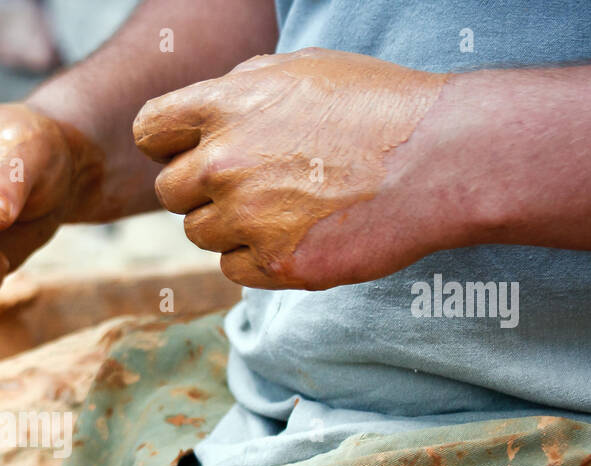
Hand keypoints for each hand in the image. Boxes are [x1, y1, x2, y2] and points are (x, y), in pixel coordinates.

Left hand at [133, 49, 448, 289]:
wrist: (441, 159)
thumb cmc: (378, 107)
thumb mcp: (302, 70)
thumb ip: (239, 90)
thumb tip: (200, 114)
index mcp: (225, 106)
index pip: (150, 132)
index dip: (168, 144)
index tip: (192, 151)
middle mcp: (224, 163)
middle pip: (169, 193)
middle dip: (200, 190)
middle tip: (251, 185)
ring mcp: (247, 218)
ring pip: (200, 234)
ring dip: (231, 226)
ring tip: (287, 206)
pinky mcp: (274, 265)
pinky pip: (233, 269)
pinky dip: (258, 258)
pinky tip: (300, 234)